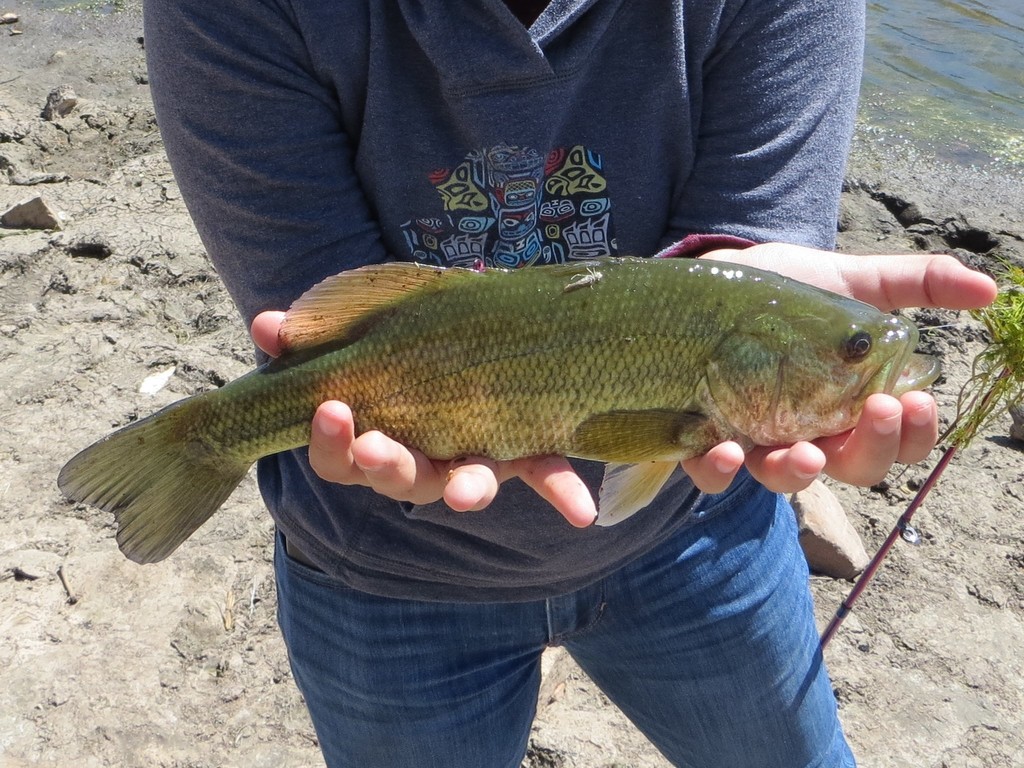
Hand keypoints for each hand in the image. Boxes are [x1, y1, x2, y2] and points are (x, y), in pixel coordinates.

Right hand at [250, 311, 596, 525]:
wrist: (463, 344)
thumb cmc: (393, 352)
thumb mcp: (353, 337)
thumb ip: (313, 338)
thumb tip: (269, 325)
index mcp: (374, 440)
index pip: (339, 456)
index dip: (330, 440)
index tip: (330, 410)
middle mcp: (422, 462)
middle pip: (398, 479)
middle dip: (386, 465)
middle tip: (379, 447)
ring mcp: (472, 459)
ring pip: (463, 482)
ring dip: (465, 488)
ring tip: (465, 492)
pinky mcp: (521, 449)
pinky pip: (541, 471)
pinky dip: (560, 489)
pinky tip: (583, 510)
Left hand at [682, 243, 997, 493]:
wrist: (714, 277)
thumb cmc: (787, 290)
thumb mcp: (852, 280)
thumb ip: (916, 284)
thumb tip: (989, 289)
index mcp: (852, 405)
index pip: (898, 440)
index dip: (915, 432)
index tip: (918, 399)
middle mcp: (810, 432)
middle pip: (855, 469)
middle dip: (873, 449)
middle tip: (878, 410)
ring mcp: (757, 440)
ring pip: (784, 480)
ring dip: (799, 474)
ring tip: (805, 453)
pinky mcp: (703, 438)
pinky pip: (711, 473)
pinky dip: (720, 471)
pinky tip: (726, 450)